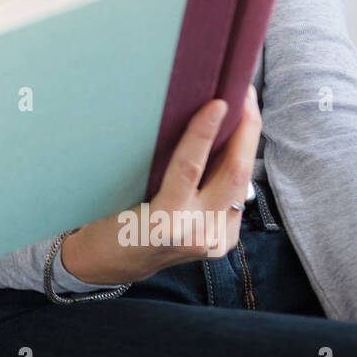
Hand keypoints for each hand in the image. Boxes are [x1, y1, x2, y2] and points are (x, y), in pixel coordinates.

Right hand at [62, 84, 262, 283]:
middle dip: (245, 130)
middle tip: (243, 94)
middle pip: (232, 174)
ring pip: (242, 183)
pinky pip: (237, 196)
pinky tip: (236, 145)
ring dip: (246, 145)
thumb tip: (182, 120)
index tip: (217, 102)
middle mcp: (195, 233)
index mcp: (163, 221)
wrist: (114, 263)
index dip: (204, 132)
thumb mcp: (123, 192)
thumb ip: (158, 167)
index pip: (189, 168)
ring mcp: (214, 240)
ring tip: (245, 111)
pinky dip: (237, 167)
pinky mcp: (224, 241)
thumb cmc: (110, 220)